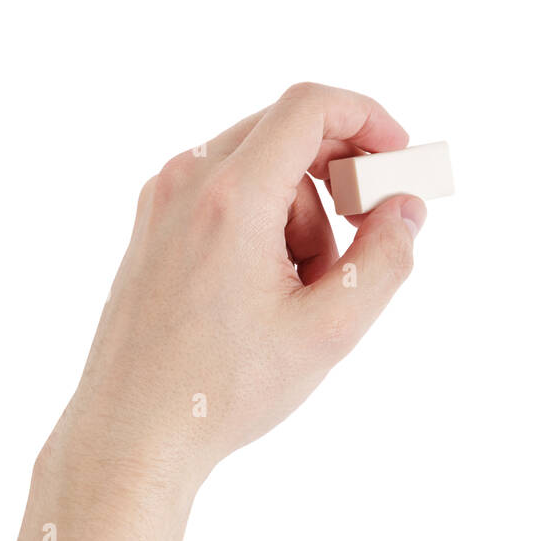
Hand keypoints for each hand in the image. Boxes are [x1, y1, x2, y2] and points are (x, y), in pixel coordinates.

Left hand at [50, 82, 426, 491]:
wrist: (134, 432)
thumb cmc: (223, 389)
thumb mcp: (328, 330)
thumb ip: (384, 261)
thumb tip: (406, 209)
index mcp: (231, 197)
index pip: (310, 107)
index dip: (368, 119)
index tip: (400, 158)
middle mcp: (188, 182)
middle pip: (288, 133)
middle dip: (341, 178)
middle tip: (370, 234)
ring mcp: (163, 201)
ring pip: (261, 168)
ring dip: (303, 214)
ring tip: (303, 294)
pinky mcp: (155, 225)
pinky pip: (228, 194)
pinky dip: (267, 224)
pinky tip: (270, 290)